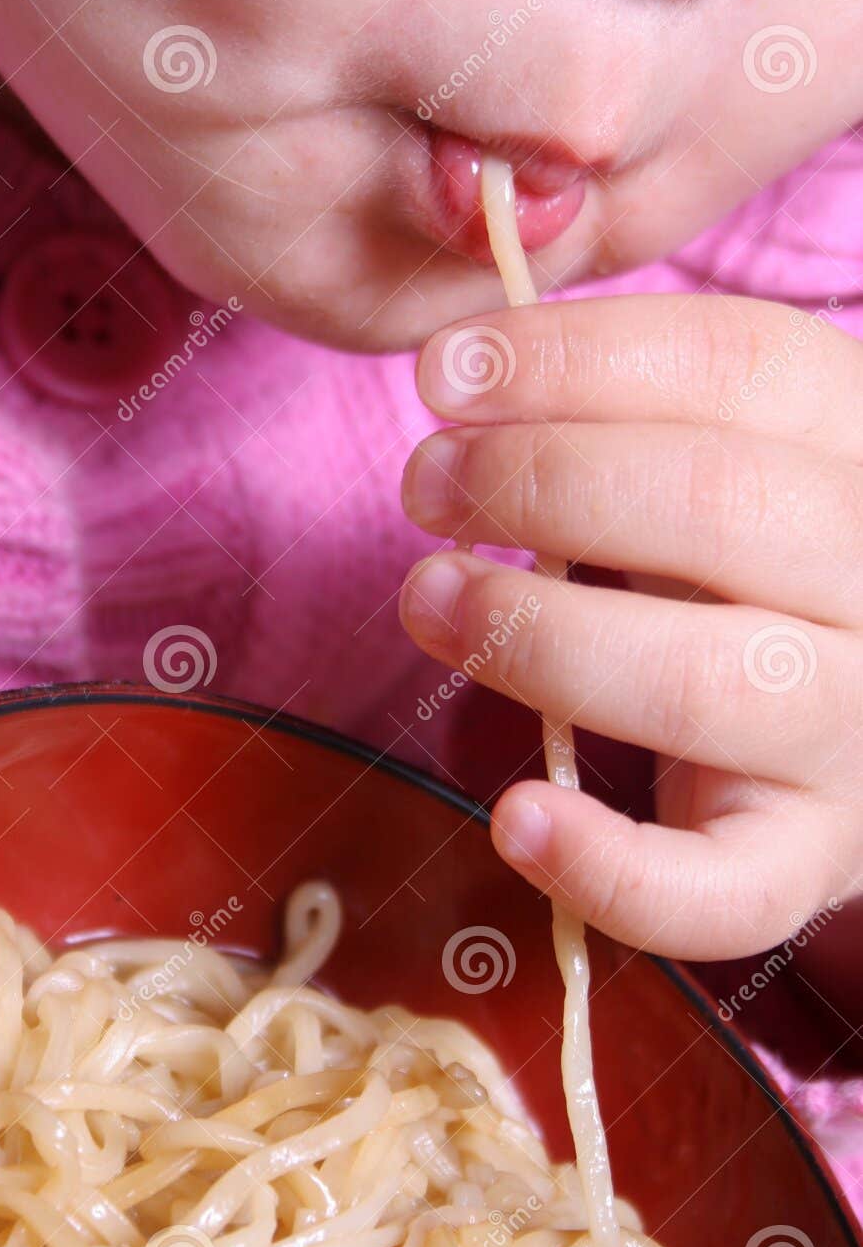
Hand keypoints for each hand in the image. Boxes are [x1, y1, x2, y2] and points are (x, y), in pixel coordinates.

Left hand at [399, 293, 862, 960]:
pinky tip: (515, 817)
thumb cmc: (736, 561)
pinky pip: (722, 889)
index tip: (443, 370)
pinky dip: (610, 866)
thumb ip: (622, 409)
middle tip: (426, 482)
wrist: (846, 717)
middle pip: (722, 504)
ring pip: (707, 681)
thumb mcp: (713, 453)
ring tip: (430, 598)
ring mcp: (855, 734)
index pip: (740, 363)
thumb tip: (462, 372)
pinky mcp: (806, 860)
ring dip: (542, 635)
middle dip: (542, 479)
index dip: (576, 357)